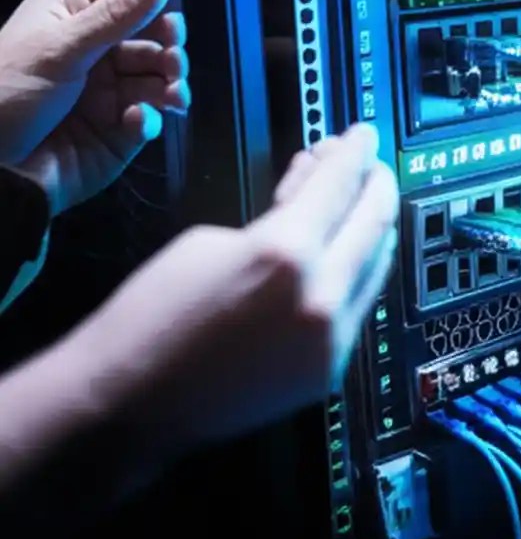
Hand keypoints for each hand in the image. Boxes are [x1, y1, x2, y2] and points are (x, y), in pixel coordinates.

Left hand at [0, 0, 189, 214]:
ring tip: (172, 96)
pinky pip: (149, 116)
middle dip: (170, 44)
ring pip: (159, 75)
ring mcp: (109, 88)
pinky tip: (134, 122)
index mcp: (73, 11)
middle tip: (173, 59)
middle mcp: (96, 46)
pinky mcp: (119, 129)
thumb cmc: (8, 94)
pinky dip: (149, 118)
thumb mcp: (59, 49)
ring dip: (170, 82)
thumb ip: (114, 15)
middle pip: (154, 31)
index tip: (166, 11)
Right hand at [63, 123, 397, 454]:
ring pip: (376, 267)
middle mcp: (322, 299)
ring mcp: (331, 341)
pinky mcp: (328, 370)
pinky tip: (338, 256)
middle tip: (371, 166)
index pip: (340, 184)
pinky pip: (357, 307)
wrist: (127, 403)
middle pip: (375, 223)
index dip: (356, 152)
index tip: (364, 136)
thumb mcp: (210, 242)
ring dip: (369, 230)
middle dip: (376, 186)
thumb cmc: (151, 321)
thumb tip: (311, 197)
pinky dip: (353, 273)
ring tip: (355, 205)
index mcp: (287, 256)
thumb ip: (276, 216)